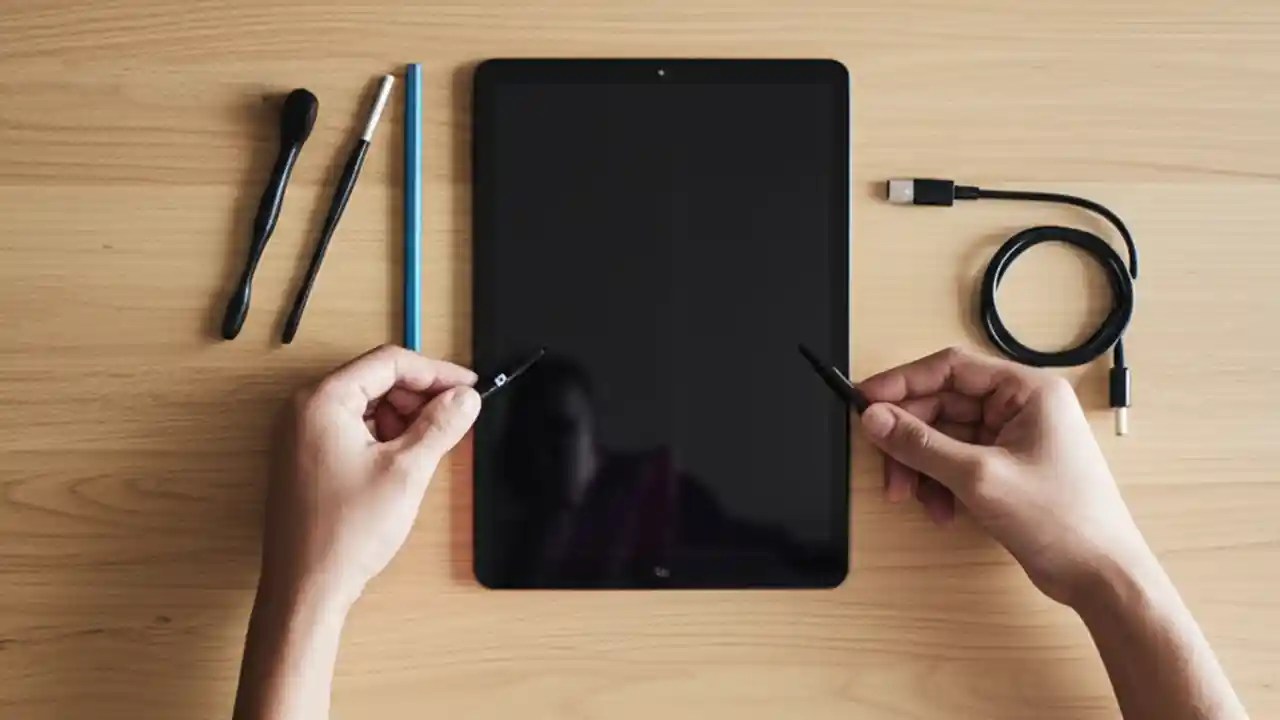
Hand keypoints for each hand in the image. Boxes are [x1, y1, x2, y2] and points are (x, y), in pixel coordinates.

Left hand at [261, 345, 480, 610]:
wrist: (306, 587)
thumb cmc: (345, 533)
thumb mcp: (407, 471)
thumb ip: (440, 426)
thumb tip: (465, 398)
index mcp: (323, 401)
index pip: (389, 362)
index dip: (436, 372)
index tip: (468, 388)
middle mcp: (305, 409)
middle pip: (376, 380)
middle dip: (419, 397)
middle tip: (455, 419)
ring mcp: (302, 434)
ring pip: (367, 405)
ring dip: (403, 418)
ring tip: (430, 447)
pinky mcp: (307, 457)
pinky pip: (352, 428)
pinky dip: (384, 436)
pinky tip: (405, 461)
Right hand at [858, 347, 1153, 606]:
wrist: (1102, 576)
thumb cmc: (1062, 520)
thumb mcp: (979, 478)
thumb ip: (921, 444)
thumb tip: (875, 418)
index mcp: (1028, 391)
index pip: (951, 368)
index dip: (903, 383)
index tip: (865, 401)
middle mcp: (1022, 407)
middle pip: (943, 405)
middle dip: (910, 438)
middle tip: (885, 465)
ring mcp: (1015, 438)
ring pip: (945, 436)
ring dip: (922, 466)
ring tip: (912, 498)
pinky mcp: (1008, 468)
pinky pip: (958, 461)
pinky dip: (940, 482)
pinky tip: (940, 510)